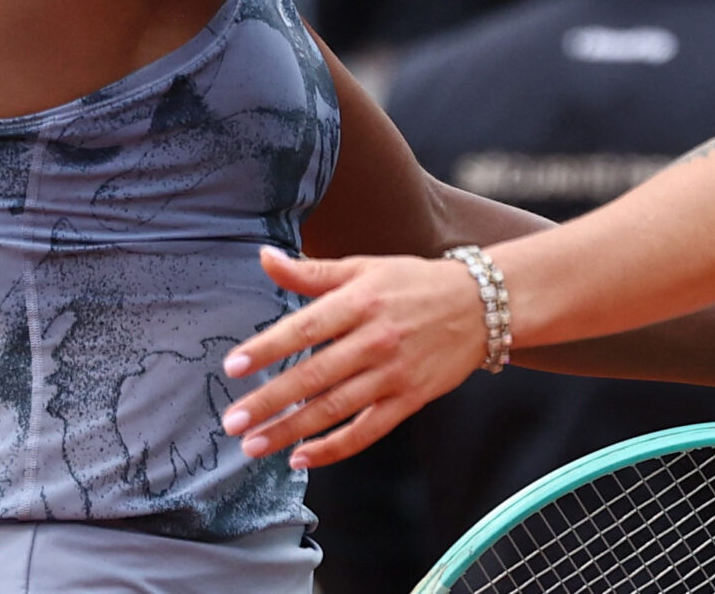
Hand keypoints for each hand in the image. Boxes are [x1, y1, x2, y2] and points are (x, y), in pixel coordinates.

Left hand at [219, 247, 487, 469]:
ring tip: (254, 444)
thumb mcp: (364, 267)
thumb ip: (311, 271)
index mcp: (360, 301)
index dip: (268, 347)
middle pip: (314, 374)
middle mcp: (375, 339)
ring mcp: (393, 373)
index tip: (234, 366)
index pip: (305, 327)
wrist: (481, 304)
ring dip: (291, 429)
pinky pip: (366, 431)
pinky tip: (302, 456)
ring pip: (335, 408)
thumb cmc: (414, 282)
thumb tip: (263, 257)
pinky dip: (333, 448)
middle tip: (233, 421)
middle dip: (269, 400)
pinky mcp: (409, 399)